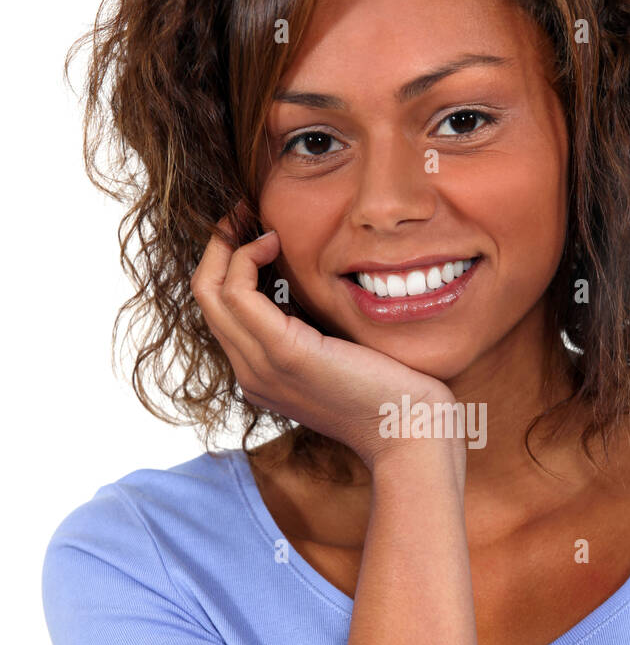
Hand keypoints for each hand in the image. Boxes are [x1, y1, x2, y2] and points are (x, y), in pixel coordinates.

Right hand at [191, 220, 462, 472]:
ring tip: (258, 222)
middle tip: (242, 212)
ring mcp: (262, 366)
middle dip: (218, 246)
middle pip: (205, 297)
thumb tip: (310, 291)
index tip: (254, 230)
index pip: (220, 312)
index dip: (227, 265)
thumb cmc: (390, 393)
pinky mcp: (285, 352)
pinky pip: (238, 293)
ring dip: (228, 245)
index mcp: (262, 375)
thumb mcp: (341, 357)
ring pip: (211, 291)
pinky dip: (247, 258)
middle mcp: (251, 374)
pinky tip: (274, 242)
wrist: (409, 432)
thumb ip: (316, 332)